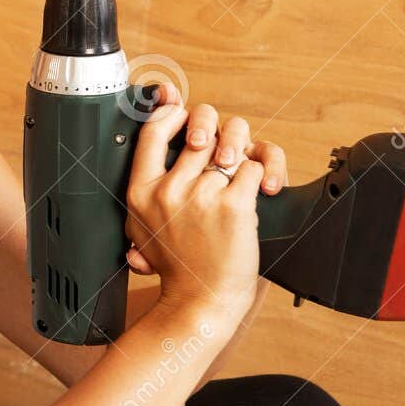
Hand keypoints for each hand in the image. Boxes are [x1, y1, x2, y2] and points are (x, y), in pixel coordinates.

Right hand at [126, 93, 287, 277]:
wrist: (202, 302)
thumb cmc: (180, 265)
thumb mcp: (144, 226)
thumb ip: (151, 178)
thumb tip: (163, 104)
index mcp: (142, 193)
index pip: (154, 130)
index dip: (174, 113)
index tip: (186, 117)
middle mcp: (168, 191)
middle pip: (201, 129)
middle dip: (220, 133)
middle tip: (225, 153)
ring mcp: (201, 197)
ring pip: (232, 144)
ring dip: (244, 152)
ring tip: (242, 168)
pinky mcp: (233, 206)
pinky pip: (254, 168)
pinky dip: (263, 177)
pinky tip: (259, 193)